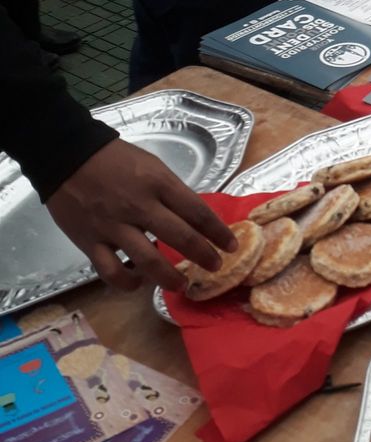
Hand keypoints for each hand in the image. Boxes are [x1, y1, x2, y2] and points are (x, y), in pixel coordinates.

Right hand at [45, 140, 237, 292]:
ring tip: (183, 285)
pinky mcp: (89, 242)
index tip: (231, 245)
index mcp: (158, 183)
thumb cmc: (115, 158)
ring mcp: (113, 226)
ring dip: (169, 277)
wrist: (67, 156)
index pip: (197, 211)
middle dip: (204, 255)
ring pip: (148, 260)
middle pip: (180, 237)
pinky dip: (127, 283)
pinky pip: (111, 271)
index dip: (218, 232)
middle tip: (216, 266)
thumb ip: (171, 191)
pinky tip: (138, 284)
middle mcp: (139, 206)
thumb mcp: (152, 165)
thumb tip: (193, 218)